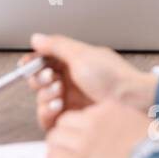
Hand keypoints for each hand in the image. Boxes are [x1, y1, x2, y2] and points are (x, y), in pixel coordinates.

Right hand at [25, 32, 156, 130]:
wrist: (131, 100)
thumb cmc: (113, 77)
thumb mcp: (82, 54)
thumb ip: (56, 45)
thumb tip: (37, 38)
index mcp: (72, 62)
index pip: (43, 60)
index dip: (33, 62)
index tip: (27, 64)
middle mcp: (69, 81)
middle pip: (39, 80)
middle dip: (39, 78)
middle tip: (49, 78)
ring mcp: (69, 100)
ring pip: (41, 99)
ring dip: (44, 94)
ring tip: (57, 92)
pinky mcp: (70, 119)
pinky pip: (47, 118)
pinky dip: (46, 111)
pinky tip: (57, 105)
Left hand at [46, 101, 153, 157]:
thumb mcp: (146, 127)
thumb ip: (128, 125)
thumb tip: (128, 135)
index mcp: (110, 109)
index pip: (84, 114)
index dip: (83, 128)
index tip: (88, 141)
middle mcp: (94, 121)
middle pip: (64, 122)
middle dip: (66, 136)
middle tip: (72, 152)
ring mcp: (84, 141)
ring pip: (54, 138)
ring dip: (59, 150)